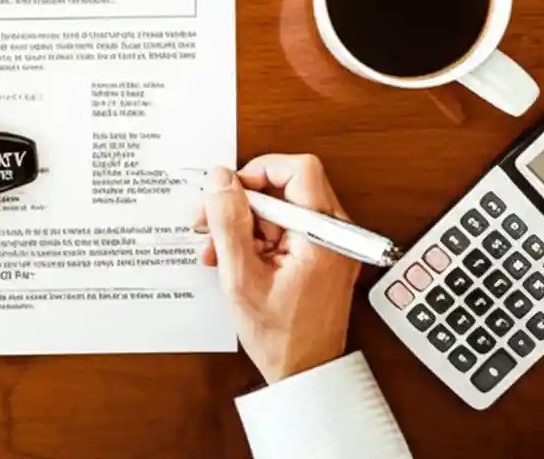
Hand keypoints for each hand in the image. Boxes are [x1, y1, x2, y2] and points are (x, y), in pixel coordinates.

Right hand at [195, 155, 360, 383]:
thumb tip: (220, 181)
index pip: (298, 170)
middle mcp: (335, 234)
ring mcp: (329, 245)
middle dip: (243, 202)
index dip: (259, 171)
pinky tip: (233, 259)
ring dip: (244, 225)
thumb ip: (229, 224)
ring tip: (216, 249)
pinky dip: (257, 239)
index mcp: (324, 235)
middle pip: (287, 188)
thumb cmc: (282, 337)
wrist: (305, 372)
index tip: (231, 190)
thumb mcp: (242, 278)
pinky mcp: (319, 256)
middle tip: (209, 218)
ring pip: (281, 210)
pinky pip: (285, 231)